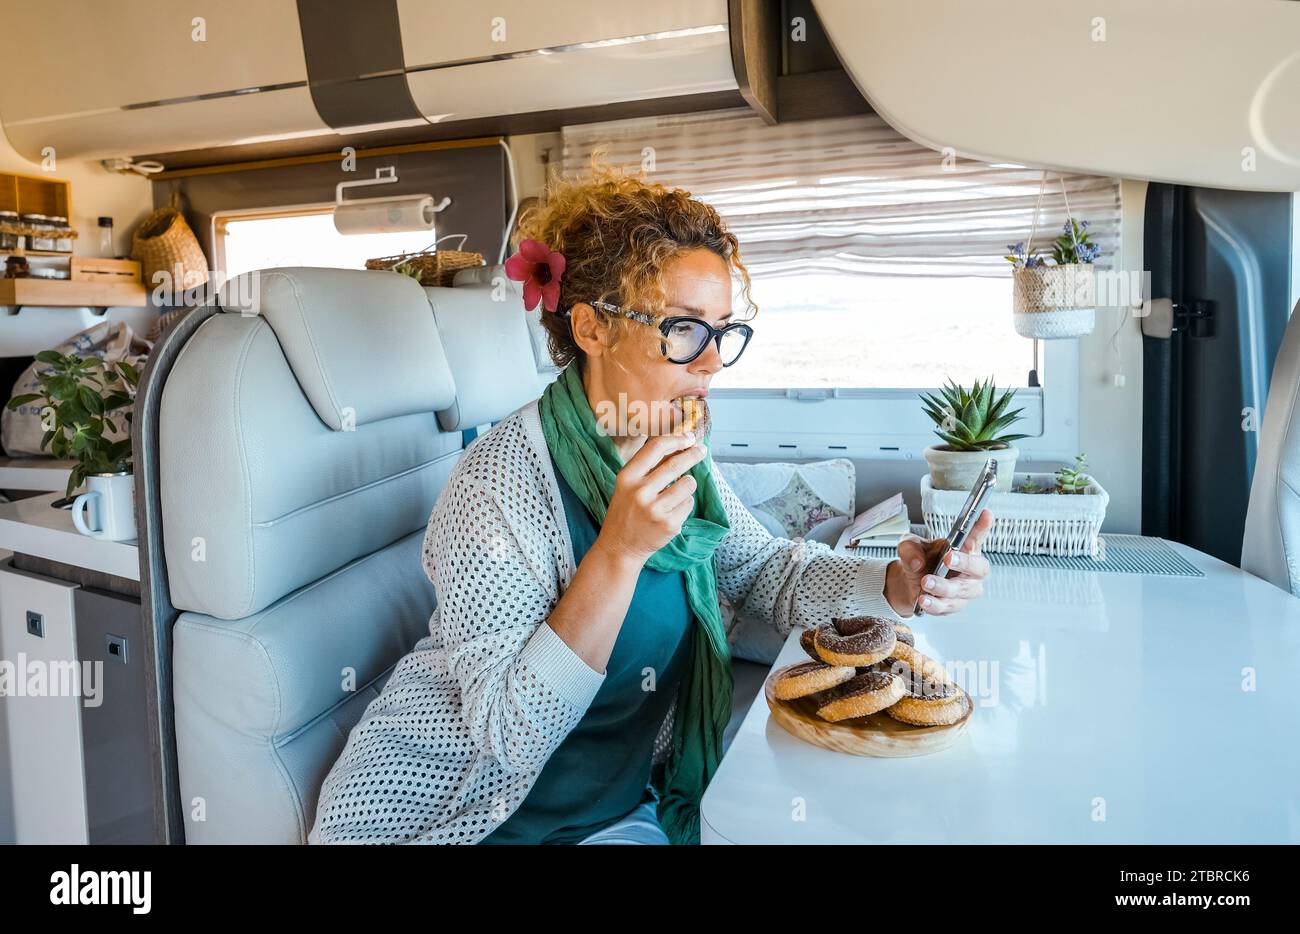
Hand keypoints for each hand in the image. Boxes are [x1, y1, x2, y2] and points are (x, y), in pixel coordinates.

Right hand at [594, 430, 706, 565]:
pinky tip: (671, 511)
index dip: (676, 439)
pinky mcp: (669, 525)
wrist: (620, 546)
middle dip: (693, 454)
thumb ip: (649, 466)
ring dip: (688, 484)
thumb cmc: (627, 510)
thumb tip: (680, 445)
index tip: (688, 437)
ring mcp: (655, 510)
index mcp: (627, 477)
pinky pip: (689, 503)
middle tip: (701, 450)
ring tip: (676, 492)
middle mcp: (640, 492)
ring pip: (688, 484)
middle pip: (676, 464)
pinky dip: (685, 504)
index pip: (655, 447)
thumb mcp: (628, 485)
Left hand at [885, 509, 993, 616]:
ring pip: (960, 590)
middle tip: (949, 558)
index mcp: (964, 548)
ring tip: (926, 582)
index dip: (983, 525)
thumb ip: (910, 547)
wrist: (909, 583)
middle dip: (964, 563)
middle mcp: (971, 570)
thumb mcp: (909, 546)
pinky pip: (947, 607)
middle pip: (979, 568)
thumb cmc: (919, 559)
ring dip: (942, 586)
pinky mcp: (954, 605)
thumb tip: (918, 561)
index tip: (985, 514)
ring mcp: (965, 589)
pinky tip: (924, 600)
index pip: (977, 535)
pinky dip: (935, 604)